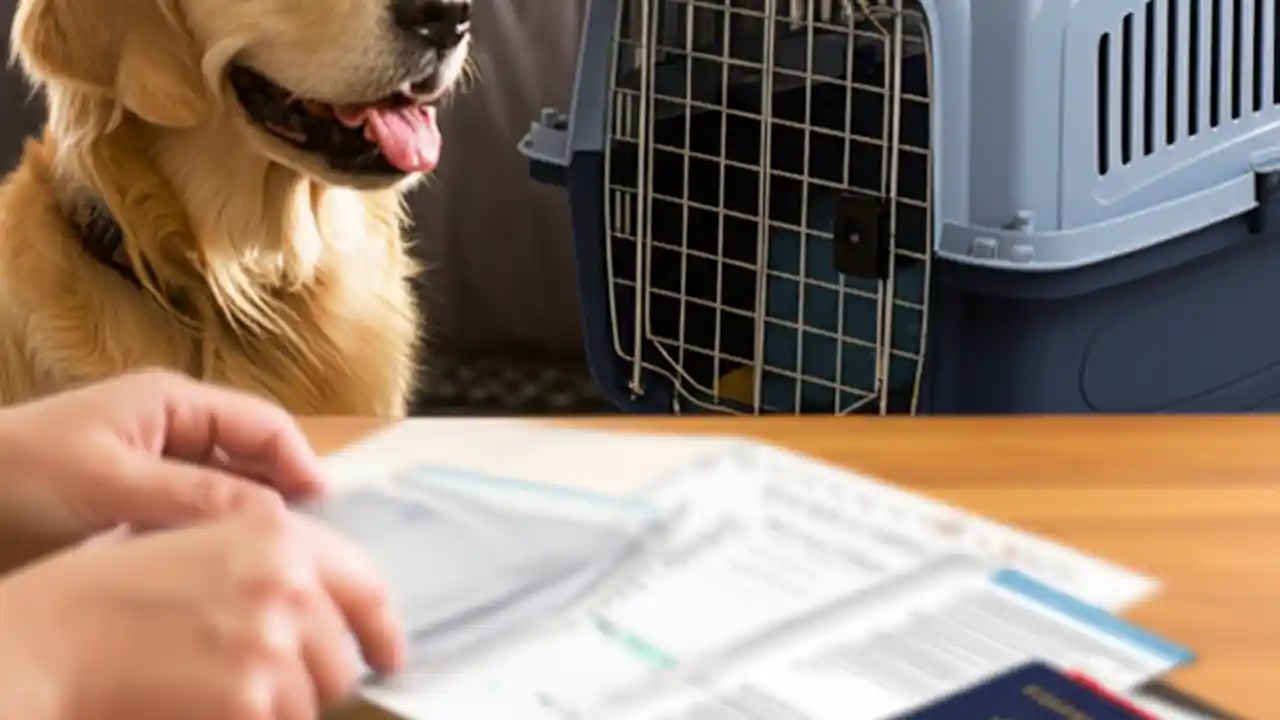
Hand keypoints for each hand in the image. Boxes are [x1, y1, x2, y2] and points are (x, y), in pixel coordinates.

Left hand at [0, 369, 325, 560]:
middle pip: (253, 461)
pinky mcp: (138, 508)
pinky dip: (215, 544)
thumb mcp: (108, 484)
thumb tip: (275, 518)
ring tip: (271, 565)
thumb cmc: (14, 477)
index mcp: (172, 403)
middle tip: (306, 549)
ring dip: (250, 526)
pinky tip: (223, 573)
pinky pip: (197, 523)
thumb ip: (194, 497)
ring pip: (228, 496)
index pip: (264, 426)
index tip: (324, 515)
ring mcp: (156, 470)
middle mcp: (172, 431)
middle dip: (283, 499)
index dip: (301, 466)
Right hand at [0, 502, 404, 719]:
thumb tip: (329, 609)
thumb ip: (272, 565)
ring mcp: (275, 643)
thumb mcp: (200, 545)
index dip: (383, 629)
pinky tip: (203, 705)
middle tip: (265, 683)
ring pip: (313, 701)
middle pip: (343, 657)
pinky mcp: (252, 700)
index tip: (389, 655)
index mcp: (279, 535)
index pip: (367, 586)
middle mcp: (290, 583)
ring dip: (279, 706)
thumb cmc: (111, 595)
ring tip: (217, 689)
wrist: (51, 641)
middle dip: (314, 678)